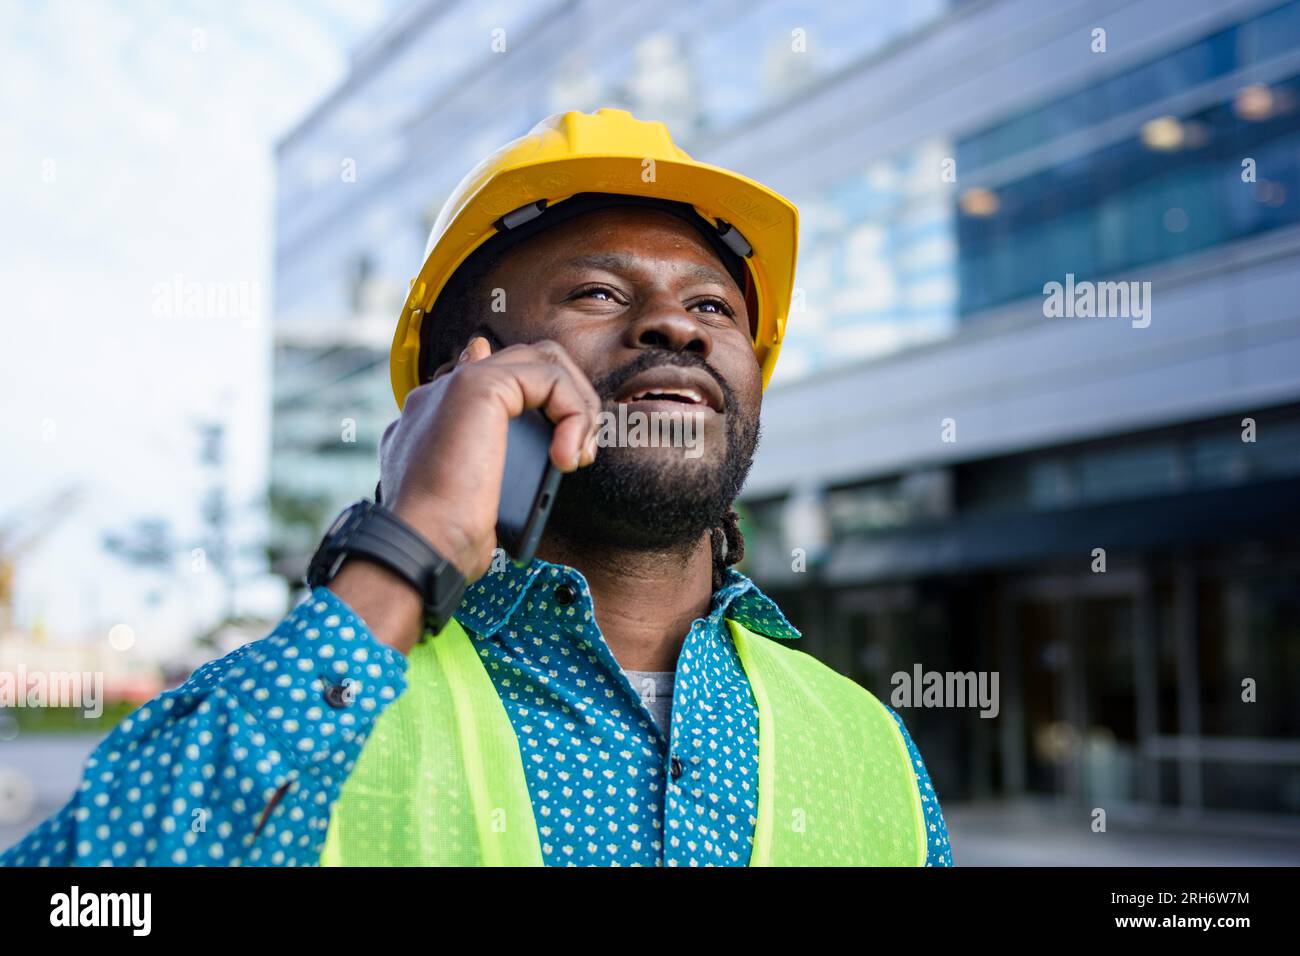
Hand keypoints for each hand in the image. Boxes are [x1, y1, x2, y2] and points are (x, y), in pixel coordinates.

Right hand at [330, 336, 601, 653]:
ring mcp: (457, 383)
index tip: (558, 440)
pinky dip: (573, 413)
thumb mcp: (477, 501)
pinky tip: (566, 457)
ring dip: (577, 406)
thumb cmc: (447, 538)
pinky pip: (549, 377)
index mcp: (430, 418)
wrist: (420, 542)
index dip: (532, 394)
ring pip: (542, 361)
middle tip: (578, 452)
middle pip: (523, 362)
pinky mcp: (479, 384)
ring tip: (577, 456)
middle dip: (565, 399)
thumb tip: (539, 456)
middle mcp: (440, 392)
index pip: (485, 375)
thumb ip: (498, 469)